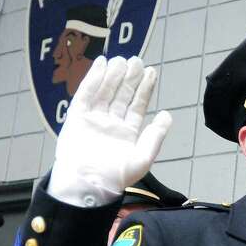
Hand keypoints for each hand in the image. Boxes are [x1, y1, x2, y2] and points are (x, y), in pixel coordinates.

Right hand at [47, 55, 171, 206]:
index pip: (137, 105)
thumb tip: (167, 114)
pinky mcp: (77, 117)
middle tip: (137, 61)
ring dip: (113, 75)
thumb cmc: (116, 176)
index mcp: (127, 133)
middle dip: (130, 78)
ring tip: (123, 60)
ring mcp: (93, 119)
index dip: (144, 89)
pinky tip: (101, 64)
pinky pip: (85, 94)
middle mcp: (110, 123)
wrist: (88, 185)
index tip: (151, 71)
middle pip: (121, 95)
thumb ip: (156, 135)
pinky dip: (93, 79)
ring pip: (105, 92)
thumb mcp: (143, 157)